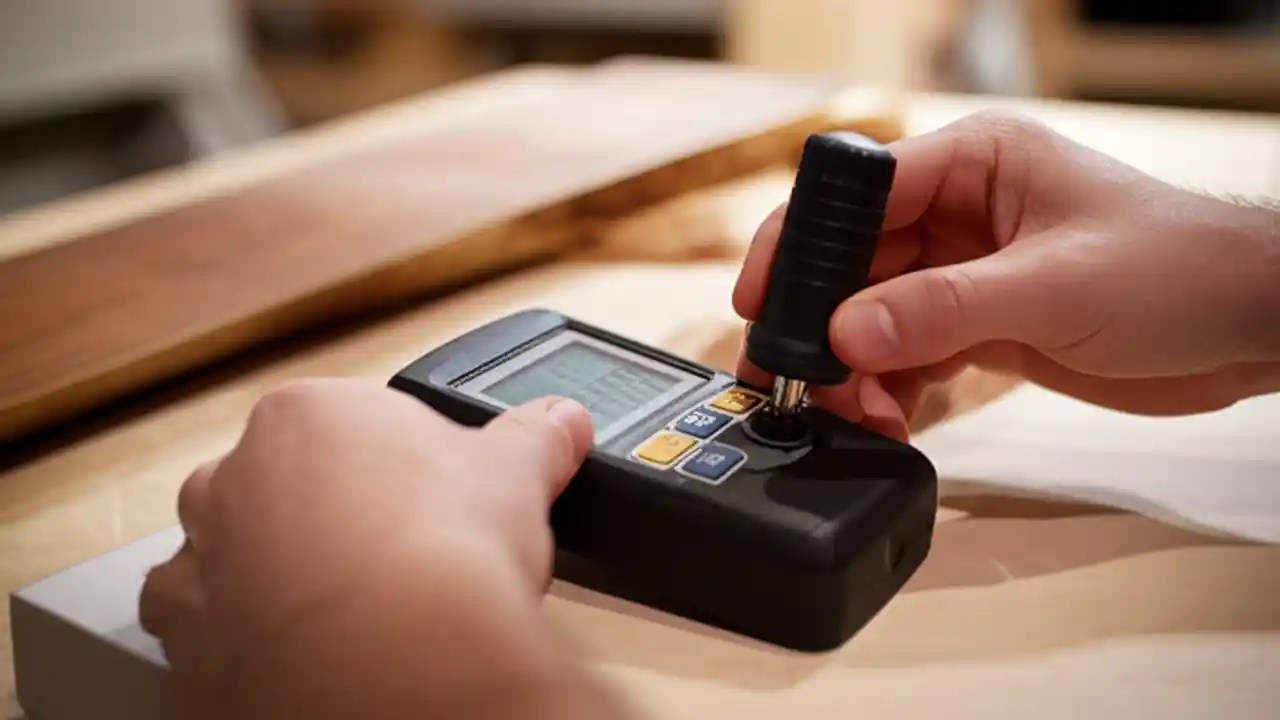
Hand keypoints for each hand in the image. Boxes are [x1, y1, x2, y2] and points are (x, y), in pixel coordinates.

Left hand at [141, 379, 628, 719]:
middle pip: (277, 486)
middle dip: (325, 516)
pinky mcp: (190, 646)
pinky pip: (209, 635)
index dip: (396, 469)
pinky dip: (246, 644)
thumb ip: (533, 439)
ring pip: (229, 557)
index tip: (431, 504)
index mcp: (305, 418)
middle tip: (394, 559)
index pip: (347, 428)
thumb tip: (562, 423)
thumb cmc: (442, 555)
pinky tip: (302, 657)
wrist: (401, 665)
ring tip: (348, 614)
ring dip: (271, 577)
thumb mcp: (513, 476)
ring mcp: (204, 564)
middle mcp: (234, 481)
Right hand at [735, 111, 1279, 432]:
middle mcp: (960, 212)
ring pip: (875, 317)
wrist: (1249, 329)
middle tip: (799, 383)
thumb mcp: (1052, 286)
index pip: (859, 192)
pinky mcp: (980, 325)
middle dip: (823, 324)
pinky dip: (890, 388)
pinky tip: (890, 419)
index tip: (761, 300)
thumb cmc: (1178, 269)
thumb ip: (942, 308)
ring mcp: (967, 272)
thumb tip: (847, 332)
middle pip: (855, 264)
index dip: (799, 242)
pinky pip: (908, 354)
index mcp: (973, 164)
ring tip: (857, 416)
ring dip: (855, 368)